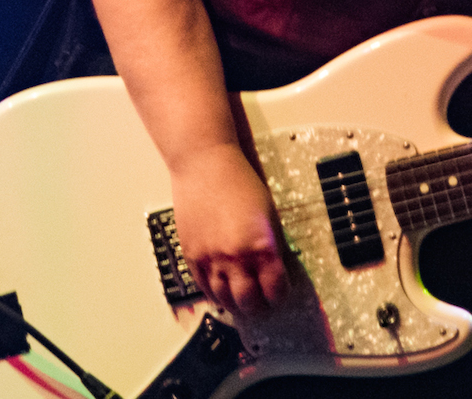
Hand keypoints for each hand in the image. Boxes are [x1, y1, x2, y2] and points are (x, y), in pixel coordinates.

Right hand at [169, 143, 288, 314]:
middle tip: (262, 305)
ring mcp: (210, 258)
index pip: (275, 289)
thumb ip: (272, 245)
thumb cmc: (239, 181)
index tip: (280, 295)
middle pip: (249, 302)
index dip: (280, 296)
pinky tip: (221, 294)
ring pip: (224, 299)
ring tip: (242, 303)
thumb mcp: (269, 214)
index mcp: (262, 247)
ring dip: (235, 305)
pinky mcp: (191, 255)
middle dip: (258, 307)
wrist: (205, 165)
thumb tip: (275, 268)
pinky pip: (203, 287)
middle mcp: (236, 257)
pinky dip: (214, 295)